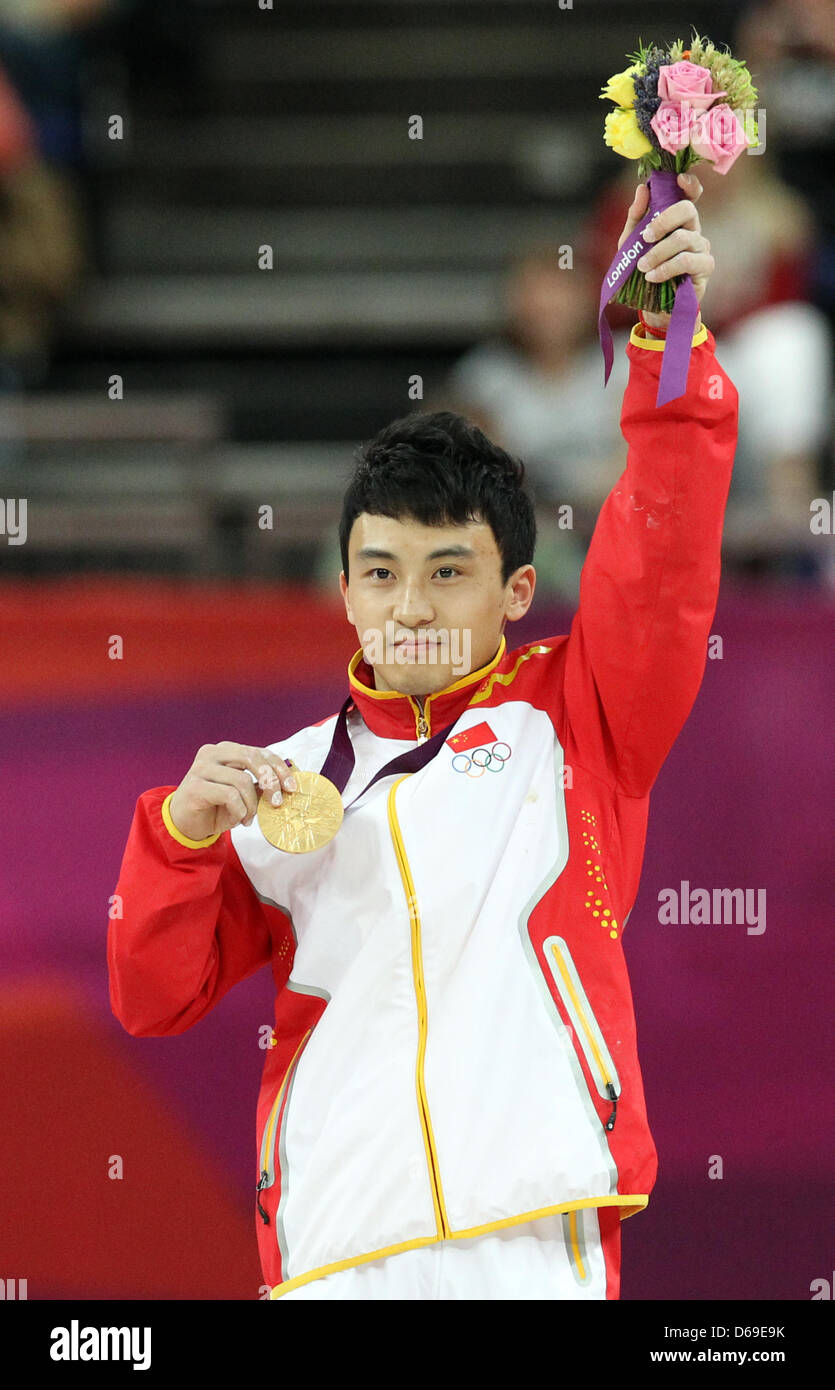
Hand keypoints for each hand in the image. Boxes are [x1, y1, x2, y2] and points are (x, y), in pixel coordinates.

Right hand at [168, 743, 298, 839]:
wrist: (185, 823)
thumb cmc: (216, 806)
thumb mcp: (243, 795)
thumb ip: (259, 785)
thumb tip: (286, 784)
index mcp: (227, 750)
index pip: (260, 752)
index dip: (280, 768)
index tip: (292, 787)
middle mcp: (213, 753)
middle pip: (252, 758)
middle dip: (271, 782)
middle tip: (276, 803)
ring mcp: (201, 768)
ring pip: (242, 780)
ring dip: (252, 804)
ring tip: (249, 818)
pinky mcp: (195, 786)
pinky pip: (229, 795)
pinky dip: (239, 810)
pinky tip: (238, 819)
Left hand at [617, 171, 713, 330]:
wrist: (653, 305)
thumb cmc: (643, 270)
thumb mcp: (631, 243)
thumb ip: (636, 217)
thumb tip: (643, 189)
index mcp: (678, 220)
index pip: (691, 195)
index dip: (689, 184)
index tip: (679, 180)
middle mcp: (693, 228)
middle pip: (687, 210)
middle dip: (664, 221)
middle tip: (645, 238)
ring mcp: (701, 246)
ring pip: (683, 238)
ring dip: (658, 253)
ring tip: (642, 267)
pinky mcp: (705, 266)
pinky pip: (686, 261)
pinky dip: (666, 268)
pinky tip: (652, 277)